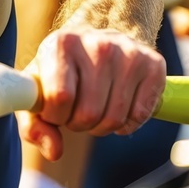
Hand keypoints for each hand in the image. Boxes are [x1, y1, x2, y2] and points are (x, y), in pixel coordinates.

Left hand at [17, 27, 165, 160]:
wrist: (104, 37)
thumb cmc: (65, 69)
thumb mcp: (40, 90)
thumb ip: (34, 124)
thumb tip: (54, 151)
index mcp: (62, 43)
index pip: (60, 98)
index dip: (56, 116)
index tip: (56, 110)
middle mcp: (99, 44)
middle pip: (89, 114)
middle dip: (79, 124)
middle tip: (78, 110)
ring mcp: (130, 53)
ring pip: (115, 118)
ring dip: (103, 126)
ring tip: (98, 108)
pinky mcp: (154, 65)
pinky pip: (139, 115)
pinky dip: (127, 124)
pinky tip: (120, 108)